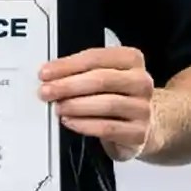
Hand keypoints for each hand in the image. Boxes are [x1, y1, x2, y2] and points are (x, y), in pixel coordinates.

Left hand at [38, 46, 155, 161]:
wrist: (145, 124)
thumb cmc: (117, 94)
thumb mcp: (102, 75)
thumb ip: (79, 71)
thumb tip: (50, 75)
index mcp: (131, 59)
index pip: (96, 57)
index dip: (67, 65)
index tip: (46, 72)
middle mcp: (141, 82)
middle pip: (102, 80)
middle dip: (68, 85)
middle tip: (46, 91)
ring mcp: (143, 108)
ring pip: (107, 104)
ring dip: (76, 105)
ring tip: (57, 107)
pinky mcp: (139, 133)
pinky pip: (108, 128)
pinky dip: (84, 125)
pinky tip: (70, 121)